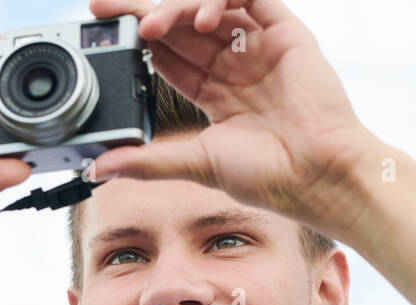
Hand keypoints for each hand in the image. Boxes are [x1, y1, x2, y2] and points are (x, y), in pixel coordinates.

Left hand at [87, 0, 376, 240]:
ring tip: (149, 27)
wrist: (317, 175)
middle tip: (104, 8)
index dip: (136, 42)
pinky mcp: (285, 31)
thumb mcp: (195, 163)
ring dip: (174, 8)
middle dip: (142, 13)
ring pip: (208, 5)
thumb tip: (98, 169)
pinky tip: (202, 20)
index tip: (102, 34)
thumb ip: (146, 161)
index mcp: (217, 94)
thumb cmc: (269, 177)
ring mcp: (260, 46)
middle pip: (181, 25)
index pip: (168, 55)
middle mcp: (237, 65)